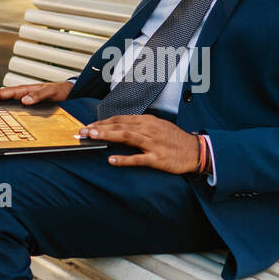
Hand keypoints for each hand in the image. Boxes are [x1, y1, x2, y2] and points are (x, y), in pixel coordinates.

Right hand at [0, 80, 72, 104]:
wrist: (67, 91)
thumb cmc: (59, 90)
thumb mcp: (50, 92)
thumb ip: (38, 95)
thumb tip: (24, 101)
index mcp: (24, 89)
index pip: (3, 92)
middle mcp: (20, 93)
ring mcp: (22, 98)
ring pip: (2, 100)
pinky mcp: (24, 103)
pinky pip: (9, 105)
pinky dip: (0, 108)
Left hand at [78, 114, 200, 174]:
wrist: (195, 151)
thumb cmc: (175, 139)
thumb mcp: (158, 127)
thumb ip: (140, 126)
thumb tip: (121, 127)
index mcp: (148, 121)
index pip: (121, 119)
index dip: (103, 122)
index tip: (89, 125)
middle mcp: (149, 129)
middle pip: (120, 126)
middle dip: (99, 127)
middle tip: (82, 131)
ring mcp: (153, 144)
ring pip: (127, 137)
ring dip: (108, 136)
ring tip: (92, 137)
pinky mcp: (158, 159)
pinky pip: (138, 159)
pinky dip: (124, 159)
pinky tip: (112, 160)